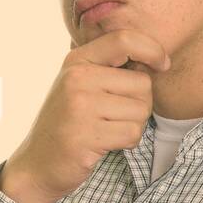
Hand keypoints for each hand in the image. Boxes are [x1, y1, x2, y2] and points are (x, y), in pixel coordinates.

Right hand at [1, 29, 170, 202]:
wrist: (39, 163)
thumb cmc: (70, 123)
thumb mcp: (83, 85)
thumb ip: (111, 68)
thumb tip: (157, 58)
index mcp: (78, 60)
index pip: (125, 39)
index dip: (153, 50)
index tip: (163, 65)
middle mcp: (77, 78)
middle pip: (142, 84)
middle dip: (141, 104)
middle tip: (117, 116)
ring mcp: (79, 106)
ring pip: (141, 111)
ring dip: (134, 126)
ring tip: (108, 130)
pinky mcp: (85, 135)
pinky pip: (132, 133)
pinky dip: (127, 142)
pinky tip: (106, 143)